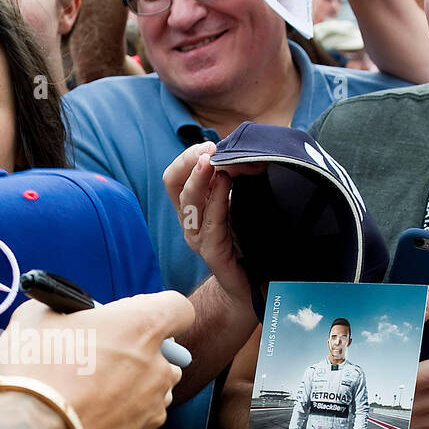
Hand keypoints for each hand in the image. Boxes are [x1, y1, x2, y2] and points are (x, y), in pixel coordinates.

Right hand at [0, 291, 193, 428]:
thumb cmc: (34, 371)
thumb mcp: (34, 318)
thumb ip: (62, 308)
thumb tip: (61, 313)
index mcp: (141, 327)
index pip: (178, 308)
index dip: (153, 308)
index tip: (126, 314)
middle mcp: (159, 367)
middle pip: (166, 352)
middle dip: (140, 350)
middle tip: (100, 353)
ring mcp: (152, 406)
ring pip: (154, 387)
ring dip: (133, 383)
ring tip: (91, 388)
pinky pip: (137, 417)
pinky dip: (120, 414)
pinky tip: (87, 413)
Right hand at [163, 142, 253, 310]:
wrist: (253, 284)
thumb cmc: (245, 241)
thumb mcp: (239, 204)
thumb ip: (238, 180)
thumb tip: (250, 153)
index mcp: (193, 208)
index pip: (176, 176)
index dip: (187, 158)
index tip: (208, 145)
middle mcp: (190, 221)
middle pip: (176, 183)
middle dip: (190, 161)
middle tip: (209, 148)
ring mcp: (198, 237)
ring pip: (189, 200)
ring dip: (200, 177)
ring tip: (212, 159)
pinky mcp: (212, 251)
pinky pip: (211, 221)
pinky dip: (217, 198)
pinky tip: (225, 182)